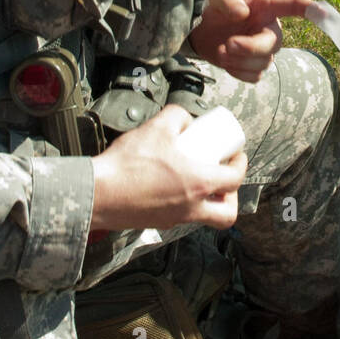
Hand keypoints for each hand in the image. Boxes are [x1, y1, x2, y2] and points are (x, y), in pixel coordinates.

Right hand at [89, 103, 246, 237]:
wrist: (98, 192)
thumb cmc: (127, 165)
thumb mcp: (156, 127)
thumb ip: (176, 116)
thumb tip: (185, 118)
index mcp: (198, 184)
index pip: (234, 179)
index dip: (241, 165)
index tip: (236, 156)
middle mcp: (191, 208)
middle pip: (227, 213)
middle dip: (231, 196)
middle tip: (224, 179)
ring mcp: (174, 219)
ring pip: (205, 219)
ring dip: (209, 203)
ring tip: (200, 184)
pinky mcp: (157, 223)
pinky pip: (181, 218)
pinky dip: (184, 205)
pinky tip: (172, 187)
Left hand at [188, 0, 312, 81]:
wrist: (199, 27)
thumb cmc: (213, 5)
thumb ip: (227, 0)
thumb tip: (243, 14)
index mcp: (266, 6)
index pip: (292, 5)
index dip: (309, 9)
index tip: (323, 13)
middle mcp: (269, 28)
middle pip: (275, 44)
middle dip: (252, 48)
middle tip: (228, 45)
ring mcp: (262, 49)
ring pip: (264, 63)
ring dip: (240, 61)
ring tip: (221, 50)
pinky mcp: (252, 65)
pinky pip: (255, 76)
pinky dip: (238, 73)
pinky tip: (226, 62)